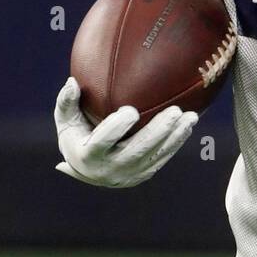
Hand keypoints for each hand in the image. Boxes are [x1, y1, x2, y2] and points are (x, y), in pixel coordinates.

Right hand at [54, 77, 197, 187]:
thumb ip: (67, 101)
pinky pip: (162, 159)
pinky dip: (176, 143)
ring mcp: (128, 175)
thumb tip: (72, 82)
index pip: (102, 142)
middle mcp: (108, 169)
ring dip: (174, 137)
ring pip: (154, 156)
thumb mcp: (66, 119)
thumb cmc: (76, 135)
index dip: (116, 128)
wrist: (87, 169)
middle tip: (174, 111)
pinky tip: (188, 126)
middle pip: (137, 151)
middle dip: (158, 132)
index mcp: (87, 155)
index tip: (131, 110)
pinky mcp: (142, 175)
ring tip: (190, 117)